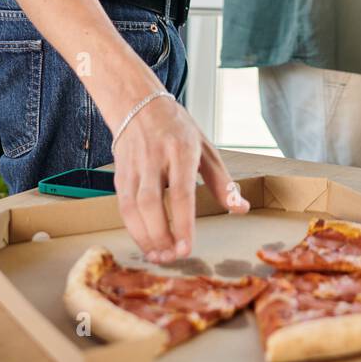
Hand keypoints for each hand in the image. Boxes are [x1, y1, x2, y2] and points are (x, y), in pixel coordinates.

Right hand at [112, 94, 249, 263]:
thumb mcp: (205, 149)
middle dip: (161, 236)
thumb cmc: (177, 128)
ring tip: (159, 256)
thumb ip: (222, 182)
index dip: (182, 224)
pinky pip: (122, 207)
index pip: (181, 192)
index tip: (187, 248)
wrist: (138, 104)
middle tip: (173, 257)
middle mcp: (154, 158)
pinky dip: (133, 228)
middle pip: (152, 204)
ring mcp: (134, 166)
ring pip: (132, 208)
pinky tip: (146, 242)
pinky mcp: (120, 174)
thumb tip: (240, 208)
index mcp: (181, 150)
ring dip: (144, 237)